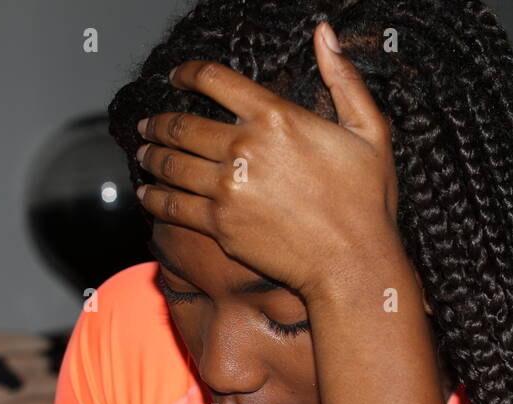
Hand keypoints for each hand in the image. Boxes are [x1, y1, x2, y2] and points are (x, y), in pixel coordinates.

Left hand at [135, 21, 400, 302]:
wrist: (352, 262)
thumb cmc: (366, 200)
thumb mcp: (370, 130)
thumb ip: (344, 78)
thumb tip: (324, 33)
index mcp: (275, 116)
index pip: (214, 80)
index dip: (187, 73)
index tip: (175, 77)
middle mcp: (244, 148)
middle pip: (182, 125)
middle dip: (158, 122)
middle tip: (148, 124)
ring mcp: (227, 188)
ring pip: (171, 164)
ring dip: (150, 156)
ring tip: (142, 154)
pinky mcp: (220, 225)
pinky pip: (173, 206)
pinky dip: (155, 198)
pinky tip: (147, 194)